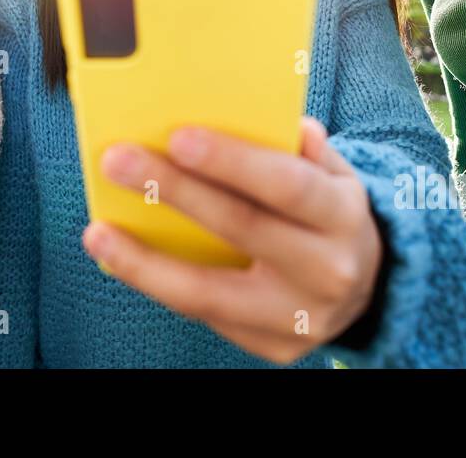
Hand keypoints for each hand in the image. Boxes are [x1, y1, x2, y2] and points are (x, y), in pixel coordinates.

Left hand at [82, 116, 382, 363]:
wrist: (368, 288)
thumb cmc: (328, 213)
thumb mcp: (332, 174)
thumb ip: (300, 148)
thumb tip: (271, 116)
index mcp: (343, 216)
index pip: (285, 184)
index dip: (231, 162)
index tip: (178, 136)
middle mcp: (327, 272)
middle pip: (240, 229)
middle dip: (173, 192)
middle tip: (118, 161)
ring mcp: (298, 318)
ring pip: (208, 294)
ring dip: (143, 262)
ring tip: (97, 233)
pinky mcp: (272, 348)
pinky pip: (204, 315)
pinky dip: (158, 284)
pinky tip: (121, 258)